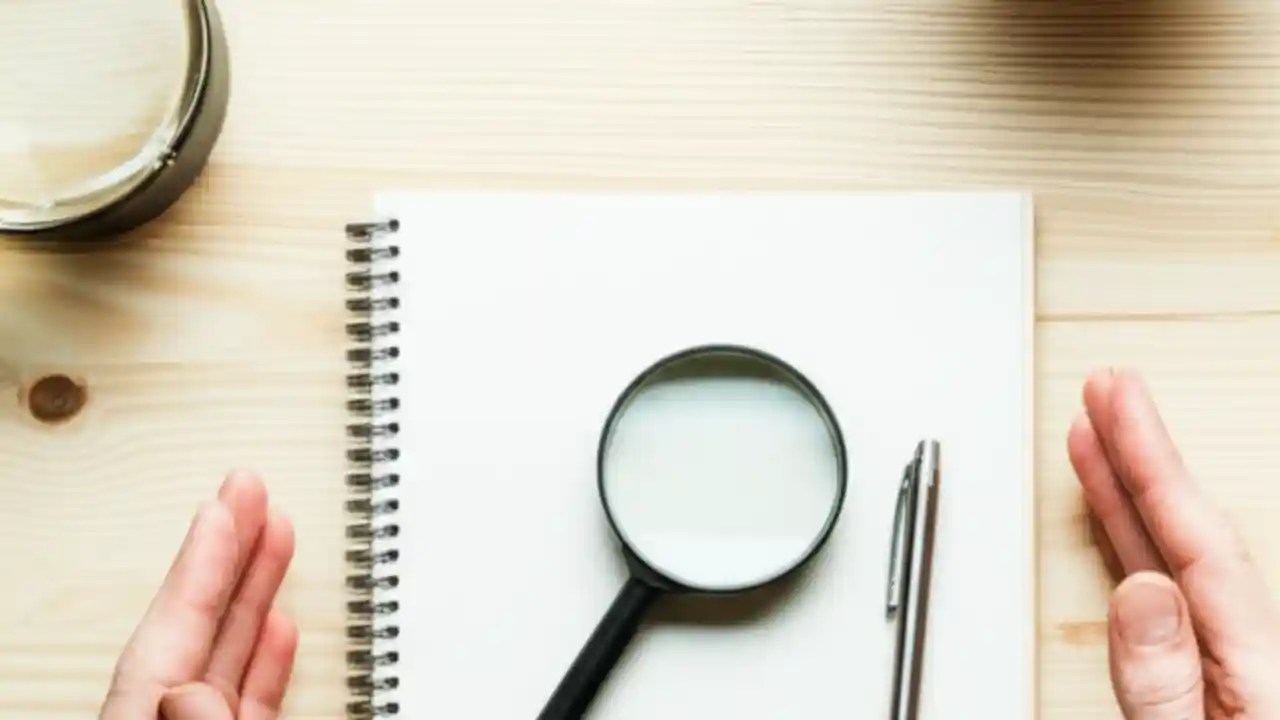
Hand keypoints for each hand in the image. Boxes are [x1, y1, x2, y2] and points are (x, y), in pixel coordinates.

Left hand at [101, 472, 296, 719]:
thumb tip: (185, 691)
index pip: (168, 632)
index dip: (198, 565)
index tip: (218, 509)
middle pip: (197, 623)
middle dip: (229, 550)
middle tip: (246, 489)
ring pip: (230, 652)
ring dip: (257, 587)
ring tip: (277, 530)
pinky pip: (253, 697)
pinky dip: (269, 658)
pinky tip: (282, 623)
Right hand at [1068, 369, 1279, 718]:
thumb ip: (1164, 680)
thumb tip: (1142, 591)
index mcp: (1259, 664)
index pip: (1198, 536)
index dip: (1152, 456)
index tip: (1118, 399)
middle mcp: (1251, 651)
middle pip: (1189, 528)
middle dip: (1141, 449)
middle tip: (1106, 389)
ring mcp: (1233, 661)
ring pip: (1171, 551)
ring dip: (1128, 485)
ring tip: (1093, 433)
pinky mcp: (1212, 678)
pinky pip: (1164, 585)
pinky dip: (1131, 539)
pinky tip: (1110, 512)